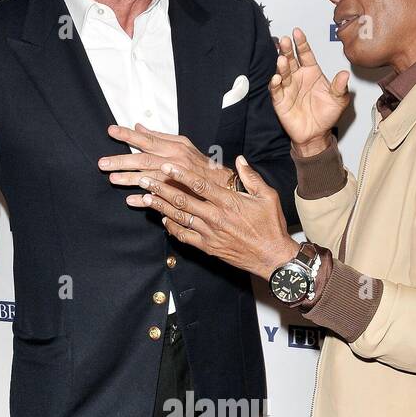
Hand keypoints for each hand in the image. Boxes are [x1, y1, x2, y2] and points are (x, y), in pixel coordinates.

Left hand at [99, 123, 236, 193]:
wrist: (224, 185)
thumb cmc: (202, 164)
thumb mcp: (183, 145)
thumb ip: (160, 137)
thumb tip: (138, 125)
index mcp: (175, 147)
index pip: (147, 139)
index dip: (128, 135)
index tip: (111, 131)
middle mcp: (175, 161)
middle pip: (144, 159)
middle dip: (121, 160)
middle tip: (102, 163)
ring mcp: (176, 179)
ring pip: (148, 178)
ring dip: (129, 179)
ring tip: (112, 180)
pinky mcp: (179, 194)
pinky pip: (158, 197)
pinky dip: (144, 200)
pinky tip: (130, 200)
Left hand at [125, 155, 297, 280]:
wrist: (272, 257)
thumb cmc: (270, 225)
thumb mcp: (268, 196)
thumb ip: (251, 177)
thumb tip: (239, 160)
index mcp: (229, 202)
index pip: (199, 184)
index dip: (180, 174)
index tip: (165, 166)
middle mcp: (216, 217)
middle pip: (182, 200)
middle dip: (161, 189)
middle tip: (144, 179)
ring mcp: (210, 233)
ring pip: (180, 217)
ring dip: (160, 206)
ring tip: (144, 197)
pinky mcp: (208, 247)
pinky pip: (185, 236)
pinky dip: (172, 227)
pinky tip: (163, 219)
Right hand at [270, 27, 349, 153]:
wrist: (317, 134)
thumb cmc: (327, 115)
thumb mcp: (339, 100)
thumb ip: (340, 87)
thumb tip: (344, 75)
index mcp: (312, 72)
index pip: (305, 54)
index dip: (301, 43)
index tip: (298, 32)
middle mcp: (298, 77)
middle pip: (291, 59)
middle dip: (287, 49)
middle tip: (286, 40)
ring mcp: (288, 88)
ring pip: (283, 72)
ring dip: (281, 65)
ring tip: (282, 60)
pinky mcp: (280, 100)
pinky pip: (276, 90)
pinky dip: (275, 83)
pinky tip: (277, 78)